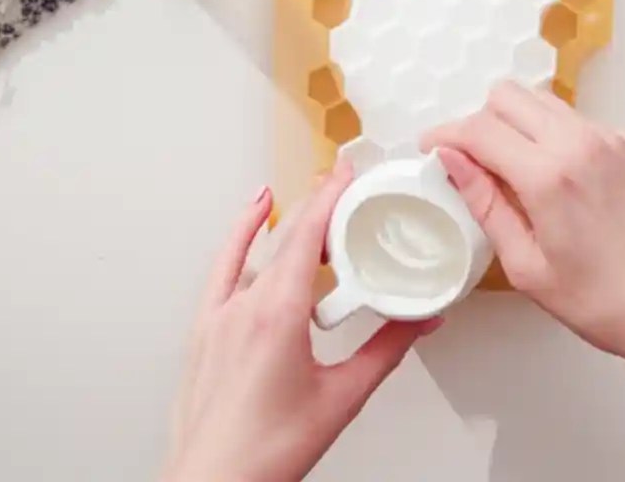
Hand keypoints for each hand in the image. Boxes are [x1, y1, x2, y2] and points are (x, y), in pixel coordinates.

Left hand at [164, 164, 441, 481]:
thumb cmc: (265, 452)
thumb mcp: (343, 396)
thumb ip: (387, 350)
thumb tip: (419, 323)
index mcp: (277, 314)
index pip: (308, 233)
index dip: (330, 194)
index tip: (347, 170)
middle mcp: (243, 306)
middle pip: (286, 237)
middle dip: (318, 205)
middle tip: (344, 184)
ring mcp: (218, 316)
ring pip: (256, 252)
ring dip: (286, 225)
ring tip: (312, 210)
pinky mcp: (204, 330)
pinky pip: (222, 268)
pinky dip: (239, 239)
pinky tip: (252, 219)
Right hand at [423, 82, 624, 370]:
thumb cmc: (601, 301)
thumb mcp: (525, 265)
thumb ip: (484, 204)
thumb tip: (452, 162)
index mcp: (550, 176)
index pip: (479, 129)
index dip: (445, 135)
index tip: (430, 149)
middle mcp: (582, 143)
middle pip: (508, 96)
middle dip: (479, 123)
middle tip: (470, 162)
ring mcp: (612, 138)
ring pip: (543, 101)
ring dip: (516, 125)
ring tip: (512, 172)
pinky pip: (577, 121)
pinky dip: (555, 138)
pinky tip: (558, 181)